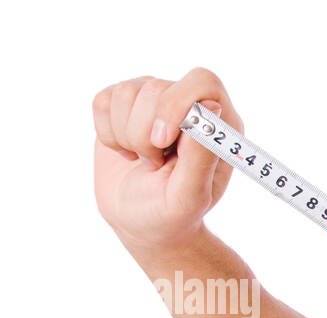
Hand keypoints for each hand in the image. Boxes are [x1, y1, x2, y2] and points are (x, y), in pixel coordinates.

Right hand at [92, 68, 244, 252]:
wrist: (140, 222)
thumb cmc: (172, 214)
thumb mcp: (189, 196)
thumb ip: (201, 156)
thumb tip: (213, 107)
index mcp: (219, 124)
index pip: (202, 81)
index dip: (176, 105)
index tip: (162, 142)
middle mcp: (189, 105)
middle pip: (156, 87)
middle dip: (144, 134)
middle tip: (154, 164)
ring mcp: (155, 102)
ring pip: (126, 92)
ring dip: (126, 137)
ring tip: (143, 161)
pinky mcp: (123, 106)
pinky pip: (103, 101)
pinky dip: (107, 133)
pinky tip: (125, 152)